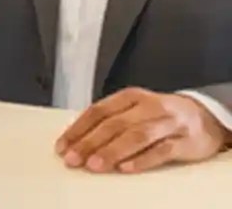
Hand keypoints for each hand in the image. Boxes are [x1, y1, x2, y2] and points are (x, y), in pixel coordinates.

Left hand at [55, 88, 229, 172]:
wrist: (204, 117)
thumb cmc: (159, 116)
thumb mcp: (133, 110)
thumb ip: (109, 122)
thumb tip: (76, 142)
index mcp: (130, 97)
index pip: (98, 111)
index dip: (78, 129)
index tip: (62, 146)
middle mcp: (148, 106)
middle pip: (115, 124)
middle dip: (90, 143)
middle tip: (73, 159)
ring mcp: (168, 123)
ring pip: (137, 136)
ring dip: (112, 151)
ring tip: (95, 165)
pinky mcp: (185, 141)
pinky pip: (162, 150)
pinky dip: (142, 160)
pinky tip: (126, 168)